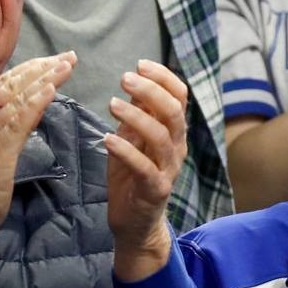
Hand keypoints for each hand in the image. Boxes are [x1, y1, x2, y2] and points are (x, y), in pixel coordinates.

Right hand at [0, 54, 74, 257]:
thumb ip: (10, 123)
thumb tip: (35, 104)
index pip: (6, 82)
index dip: (32, 67)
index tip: (57, 59)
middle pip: (14, 83)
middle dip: (43, 67)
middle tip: (70, 56)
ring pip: (17, 98)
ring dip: (45, 79)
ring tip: (67, 66)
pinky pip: (17, 122)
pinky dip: (35, 103)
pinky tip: (50, 90)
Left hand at [106, 59, 187, 281]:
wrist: (135, 223)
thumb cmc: (132, 177)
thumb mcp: (133, 139)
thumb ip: (137, 115)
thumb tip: (134, 83)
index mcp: (173, 131)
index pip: (180, 96)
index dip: (163, 77)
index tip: (140, 64)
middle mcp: (176, 147)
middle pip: (174, 112)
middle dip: (151, 91)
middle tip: (126, 78)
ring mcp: (168, 169)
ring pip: (162, 137)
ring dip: (137, 117)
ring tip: (112, 103)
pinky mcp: (155, 190)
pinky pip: (144, 168)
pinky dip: (126, 151)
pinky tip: (107, 139)